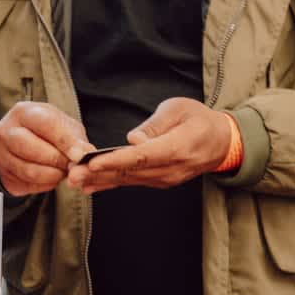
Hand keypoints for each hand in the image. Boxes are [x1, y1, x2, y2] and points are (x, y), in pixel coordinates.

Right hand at [0, 101, 91, 195]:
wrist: (19, 140)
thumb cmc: (46, 130)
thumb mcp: (62, 125)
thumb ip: (75, 139)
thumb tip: (86, 154)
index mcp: (23, 112)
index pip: (45, 124)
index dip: (64, 141)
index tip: (79, 155)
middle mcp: (6, 132)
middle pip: (32, 150)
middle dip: (58, 161)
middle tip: (73, 165)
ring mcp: (0, 154)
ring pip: (29, 171)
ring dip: (53, 175)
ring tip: (64, 171)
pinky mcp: (4, 175)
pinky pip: (28, 185)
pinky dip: (46, 184)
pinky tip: (52, 177)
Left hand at [68, 98, 232, 192]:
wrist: (221, 143)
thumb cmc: (200, 120)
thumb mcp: (180, 109)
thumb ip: (155, 124)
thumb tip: (133, 139)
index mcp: (178, 147)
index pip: (143, 156)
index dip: (116, 161)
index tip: (93, 163)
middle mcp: (171, 168)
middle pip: (131, 172)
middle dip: (100, 173)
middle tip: (73, 174)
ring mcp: (166, 178)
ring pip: (129, 180)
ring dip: (101, 180)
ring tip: (75, 180)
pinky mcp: (160, 181)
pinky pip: (133, 182)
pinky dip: (111, 183)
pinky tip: (90, 185)